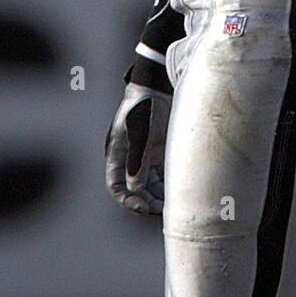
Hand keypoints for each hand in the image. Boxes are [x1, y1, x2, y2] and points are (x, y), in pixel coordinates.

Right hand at [105, 78, 170, 214]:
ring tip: (172, 205)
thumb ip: (138, 158)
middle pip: (135, 189)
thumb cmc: (144, 106)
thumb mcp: (140, 131)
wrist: (159, 86)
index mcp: (118, 154)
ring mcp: (146, 155)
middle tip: (160, 210)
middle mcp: (131, 158)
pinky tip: (179, 191)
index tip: (141, 207)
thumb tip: (135, 187)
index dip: (127, 200)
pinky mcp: (161, 151)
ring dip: (158, 196)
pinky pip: (162, 174)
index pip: (116, 186)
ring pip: (150, 184)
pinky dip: (168, 185)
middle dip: (145, 202)